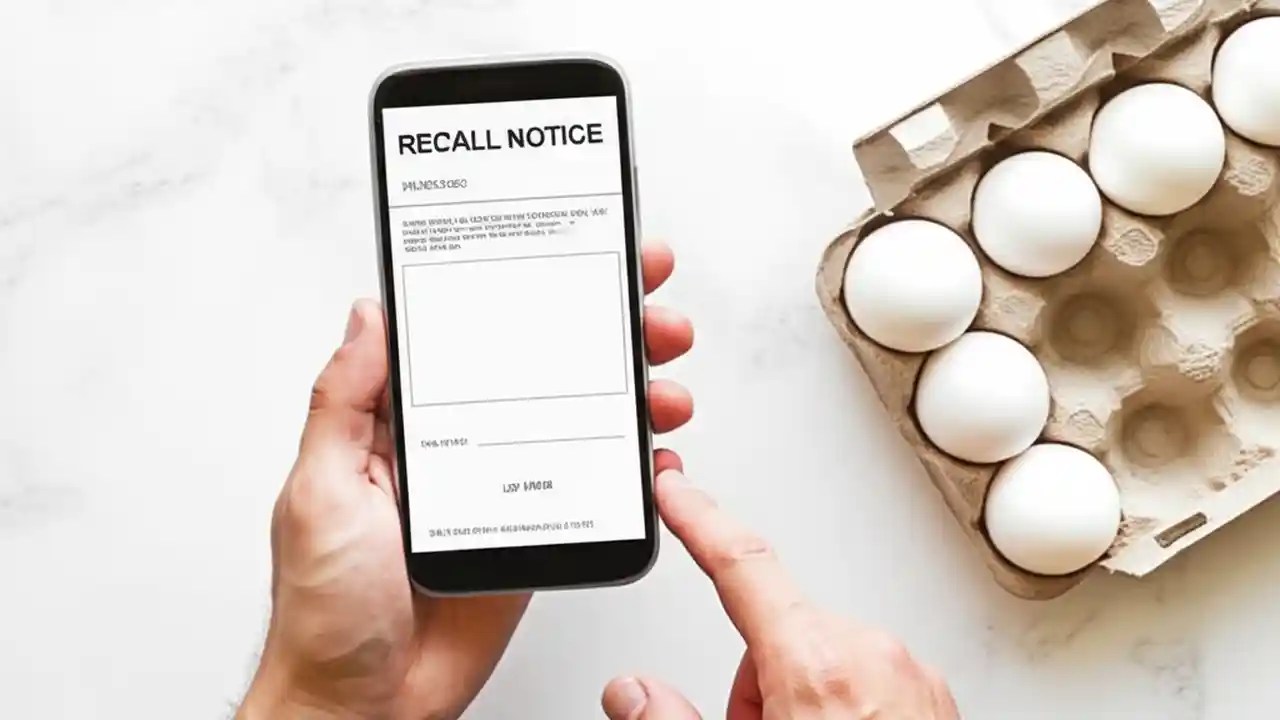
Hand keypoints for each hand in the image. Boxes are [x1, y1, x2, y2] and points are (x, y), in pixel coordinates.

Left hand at [237, 240, 693, 718]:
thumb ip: (346, 401)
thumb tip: (367, 314)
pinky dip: (633, 468)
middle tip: (651, 312)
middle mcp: (463, 444)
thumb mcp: (320, 490)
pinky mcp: (534, 530)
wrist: (365, 707)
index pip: (476, 334)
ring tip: (666, 388)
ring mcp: (505, 486)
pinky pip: (593, 487)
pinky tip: (653, 456)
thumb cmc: (326, 610)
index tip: (576, 254)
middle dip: (608, 330)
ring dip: (634, 394)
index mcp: (405, 423)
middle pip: (546, 366)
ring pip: (581, 420)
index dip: (529, 287)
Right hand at [601, 470, 959, 719]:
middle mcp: (874, 657)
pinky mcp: (935, 703)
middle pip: (779, 634)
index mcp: (819, 664)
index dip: (700, 520)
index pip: (741, 566)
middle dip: (753, 685)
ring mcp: (913, 680)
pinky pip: (867, 682)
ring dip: (799, 702)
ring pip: (822, 660)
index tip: (677, 488)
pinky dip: (842, 712)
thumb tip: (634, 692)